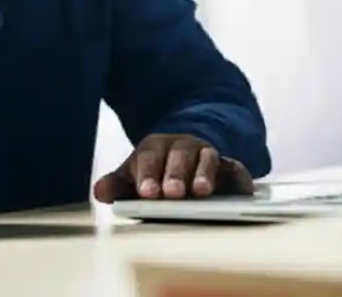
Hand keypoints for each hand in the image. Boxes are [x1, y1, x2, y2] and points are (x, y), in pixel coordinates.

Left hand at [92, 134, 254, 202]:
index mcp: (155, 148)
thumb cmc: (155, 177)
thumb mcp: (134, 180)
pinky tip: (242, 191)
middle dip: (175, 174)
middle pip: (179, 155)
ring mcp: (207, 155)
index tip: (147, 193)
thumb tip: (100, 192)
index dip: (147, 174)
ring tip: (201, 192)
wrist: (185, 162)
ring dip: (205, 174)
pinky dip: (240, 179)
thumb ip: (117, 186)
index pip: (149, 156)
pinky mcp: (230, 168)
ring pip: (208, 158)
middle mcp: (182, 147)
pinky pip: (236, 170)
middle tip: (172, 193)